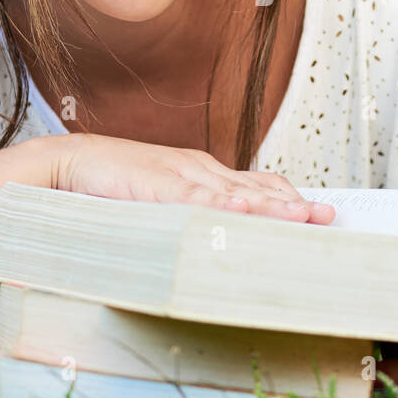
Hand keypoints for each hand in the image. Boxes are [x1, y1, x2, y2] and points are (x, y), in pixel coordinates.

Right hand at [43, 133, 336, 223]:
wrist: (68, 164)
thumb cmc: (111, 184)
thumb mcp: (160, 199)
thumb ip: (190, 211)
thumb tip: (222, 234)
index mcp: (199, 172)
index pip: (254, 185)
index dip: (287, 199)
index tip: (317, 213)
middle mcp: (197, 169)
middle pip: (255, 186)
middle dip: (293, 203)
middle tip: (328, 217)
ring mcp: (179, 173)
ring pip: (234, 192)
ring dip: (271, 205)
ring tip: (303, 217)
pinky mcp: (156, 183)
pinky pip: (194, 197)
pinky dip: (221, 205)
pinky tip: (242, 212)